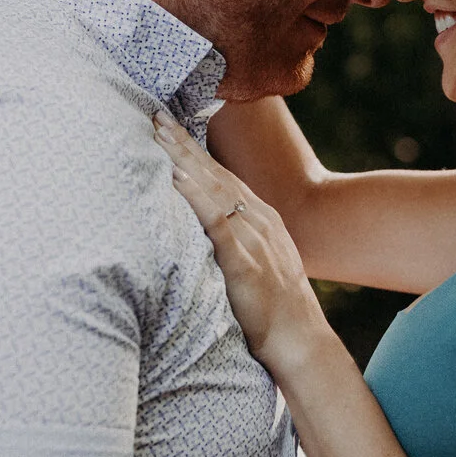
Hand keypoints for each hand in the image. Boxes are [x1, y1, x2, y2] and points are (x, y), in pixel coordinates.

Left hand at [155, 111, 326, 361]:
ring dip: (185, 160)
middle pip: (215, 173)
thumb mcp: (257, 266)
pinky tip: (177, 179)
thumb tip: (207, 235)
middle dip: (184, 143)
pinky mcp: (245, 261)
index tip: (168, 128)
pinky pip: (217, 223)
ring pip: (214, 189)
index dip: (195, 151)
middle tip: (154, 115)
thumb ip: (235, 244)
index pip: (222, 177)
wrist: (301, 342)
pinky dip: (195, 198)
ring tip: (160, 135)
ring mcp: (254, 239)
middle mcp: (259, 221)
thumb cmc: (274, 311)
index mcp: (261, 220)